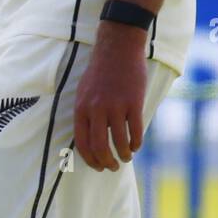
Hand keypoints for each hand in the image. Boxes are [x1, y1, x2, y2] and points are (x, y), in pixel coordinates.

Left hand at [74, 23, 148, 171]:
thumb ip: (86, 113)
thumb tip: (89, 137)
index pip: (82, 141)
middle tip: (112, 167)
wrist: (117, 50)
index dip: (90, 158)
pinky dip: (136, 143)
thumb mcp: (84, 91)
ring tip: (126, 157)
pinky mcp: (133, 103)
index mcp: (81, 107)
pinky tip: (136, 146)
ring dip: (124, 154)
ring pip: (119, 142)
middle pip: (99, 146)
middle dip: (106, 162)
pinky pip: (134, 131)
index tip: (97, 166)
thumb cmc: (100, 72)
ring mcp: (115, 106)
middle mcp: (96, 109)